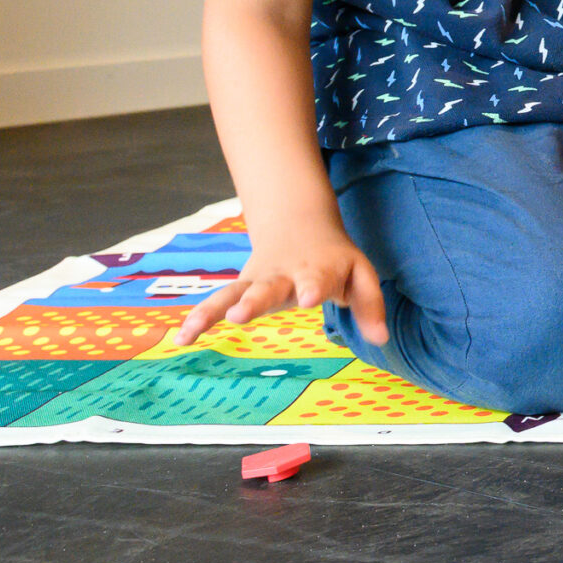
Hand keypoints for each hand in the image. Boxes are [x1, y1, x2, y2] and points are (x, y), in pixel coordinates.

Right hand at [175, 216, 388, 347]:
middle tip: (240, 314)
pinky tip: (181, 339)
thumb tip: (381, 340)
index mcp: (318, 270)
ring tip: (196, 328)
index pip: (317, 280)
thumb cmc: (335, 259)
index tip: (308, 298)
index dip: (312, 287)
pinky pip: (216, 302)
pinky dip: (199, 318)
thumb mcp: (360, 274)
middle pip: (268, 287)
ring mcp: (259, 280)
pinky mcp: (241, 287)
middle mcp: (284, 275)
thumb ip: (370, 305)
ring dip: (217, 310)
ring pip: (235, 292)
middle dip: (255, 301)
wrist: (301, 222)